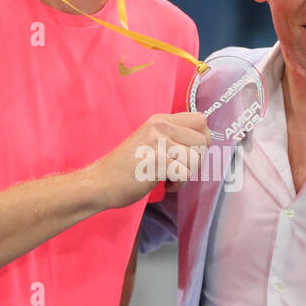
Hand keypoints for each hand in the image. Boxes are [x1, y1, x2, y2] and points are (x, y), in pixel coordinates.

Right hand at [86, 112, 209, 209]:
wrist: (101, 182)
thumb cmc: (126, 168)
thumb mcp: (150, 141)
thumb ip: (173, 137)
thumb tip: (204, 141)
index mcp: (160, 120)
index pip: (200, 120)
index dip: (202, 139)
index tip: (190, 153)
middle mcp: (161, 126)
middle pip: (203, 141)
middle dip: (195, 160)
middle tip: (177, 168)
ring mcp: (159, 142)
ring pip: (196, 159)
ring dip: (186, 174)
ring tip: (168, 176)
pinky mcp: (158, 160)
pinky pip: (184, 174)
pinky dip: (177, 184)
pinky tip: (164, 184)